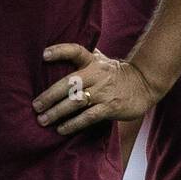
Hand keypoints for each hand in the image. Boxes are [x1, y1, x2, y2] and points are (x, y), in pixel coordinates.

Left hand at [32, 43, 160, 135]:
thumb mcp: (101, 60)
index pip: (75, 51)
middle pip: (69, 83)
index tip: (43, 55)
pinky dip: (73, 124)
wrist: (145, 84)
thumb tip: (57, 52)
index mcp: (93, 61)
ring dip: (57, 112)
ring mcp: (103, 91)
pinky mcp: (110, 107)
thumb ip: (84, 57)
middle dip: (50, 95)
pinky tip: (61, 129)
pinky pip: (88, 117)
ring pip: (76, 101)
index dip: (59, 51)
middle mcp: (97, 74)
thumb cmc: (116, 73)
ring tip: (43, 120)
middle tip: (36, 106)